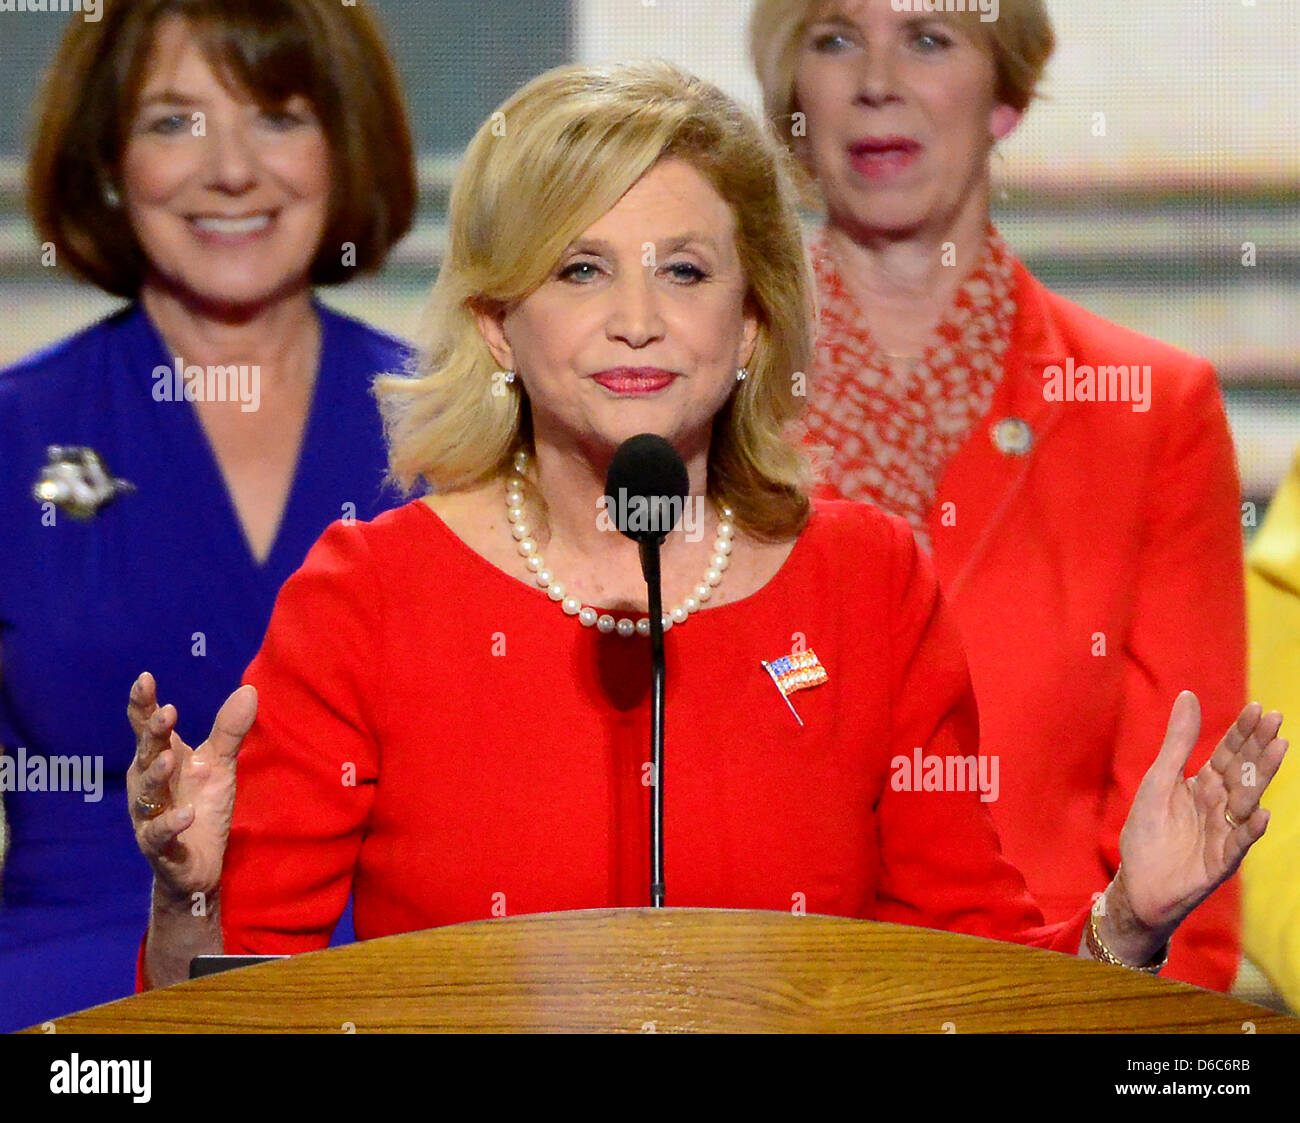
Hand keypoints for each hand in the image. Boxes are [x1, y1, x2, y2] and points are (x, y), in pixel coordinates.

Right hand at [126, 672, 255, 905]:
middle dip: (153, 734)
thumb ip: (229, 730)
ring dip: (157, 775)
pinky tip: (186, 814)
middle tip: (165, 714)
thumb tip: (250, 689)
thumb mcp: (220, 765)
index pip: (146, 728)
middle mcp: (148, 785)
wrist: (199, 864)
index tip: (145, 678)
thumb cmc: (202, 805)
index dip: (142, 704)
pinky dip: (171, 824)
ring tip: (170, 758)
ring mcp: (149, 816)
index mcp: (160, 760)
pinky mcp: (160, 847)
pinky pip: (160, 835)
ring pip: (147, 793)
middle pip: (146, 754)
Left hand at [1111, 692, 1286, 955]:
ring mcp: (1225, 832)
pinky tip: (1260, 813)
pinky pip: (1238, 843)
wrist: (1140, 882)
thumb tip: (1189, 694)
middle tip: (1278, 718)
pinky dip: (1249, 829)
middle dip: (1260, 745)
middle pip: (1244, 771)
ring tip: (1279, 748)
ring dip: (1262, 775)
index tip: (1260, 708)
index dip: (1244, 732)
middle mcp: (1221, 806)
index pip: (1230, 753)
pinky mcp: (1221, 860)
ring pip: (1248, 799)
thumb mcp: (1159, 779)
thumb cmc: (1149, 831)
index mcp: (1206, 785)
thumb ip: (1178, 742)